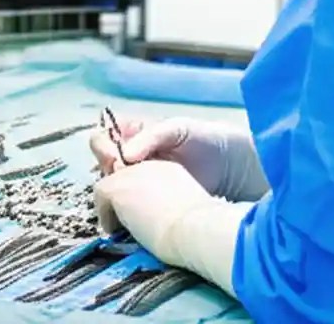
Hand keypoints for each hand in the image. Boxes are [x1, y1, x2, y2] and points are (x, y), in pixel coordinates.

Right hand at [89, 116, 268, 201]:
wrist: (230, 165)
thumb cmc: (204, 139)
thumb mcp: (177, 128)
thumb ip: (150, 137)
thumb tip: (125, 155)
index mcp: (135, 134)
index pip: (105, 137)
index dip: (104, 145)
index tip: (115, 154)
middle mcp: (133, 156)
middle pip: (103, 161)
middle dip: (107, 166)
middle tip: (121, 171)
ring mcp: (140, 179)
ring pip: (113, 184)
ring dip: (115, 187)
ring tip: (132, 188)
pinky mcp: (149, 200)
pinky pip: (128, 203)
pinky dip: (125, 204)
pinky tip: (134, 205)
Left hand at [94, 160, 248, 296]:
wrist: (192, 227)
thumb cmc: (195, 228)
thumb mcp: (183, 207)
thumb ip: (166, 203)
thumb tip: (153, 220)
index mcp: (168, 169)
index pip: (143, 175)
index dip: (138, 192)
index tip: (142, 212)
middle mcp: (148, 165)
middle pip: (124, 176)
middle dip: (122, 197)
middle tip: (126, 221)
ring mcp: (130, 173)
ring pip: (109, 186)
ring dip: (113, 206)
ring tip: (121, 227)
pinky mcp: (115, 186)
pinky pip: (100, 198)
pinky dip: (106, 216)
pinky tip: (118, 231)